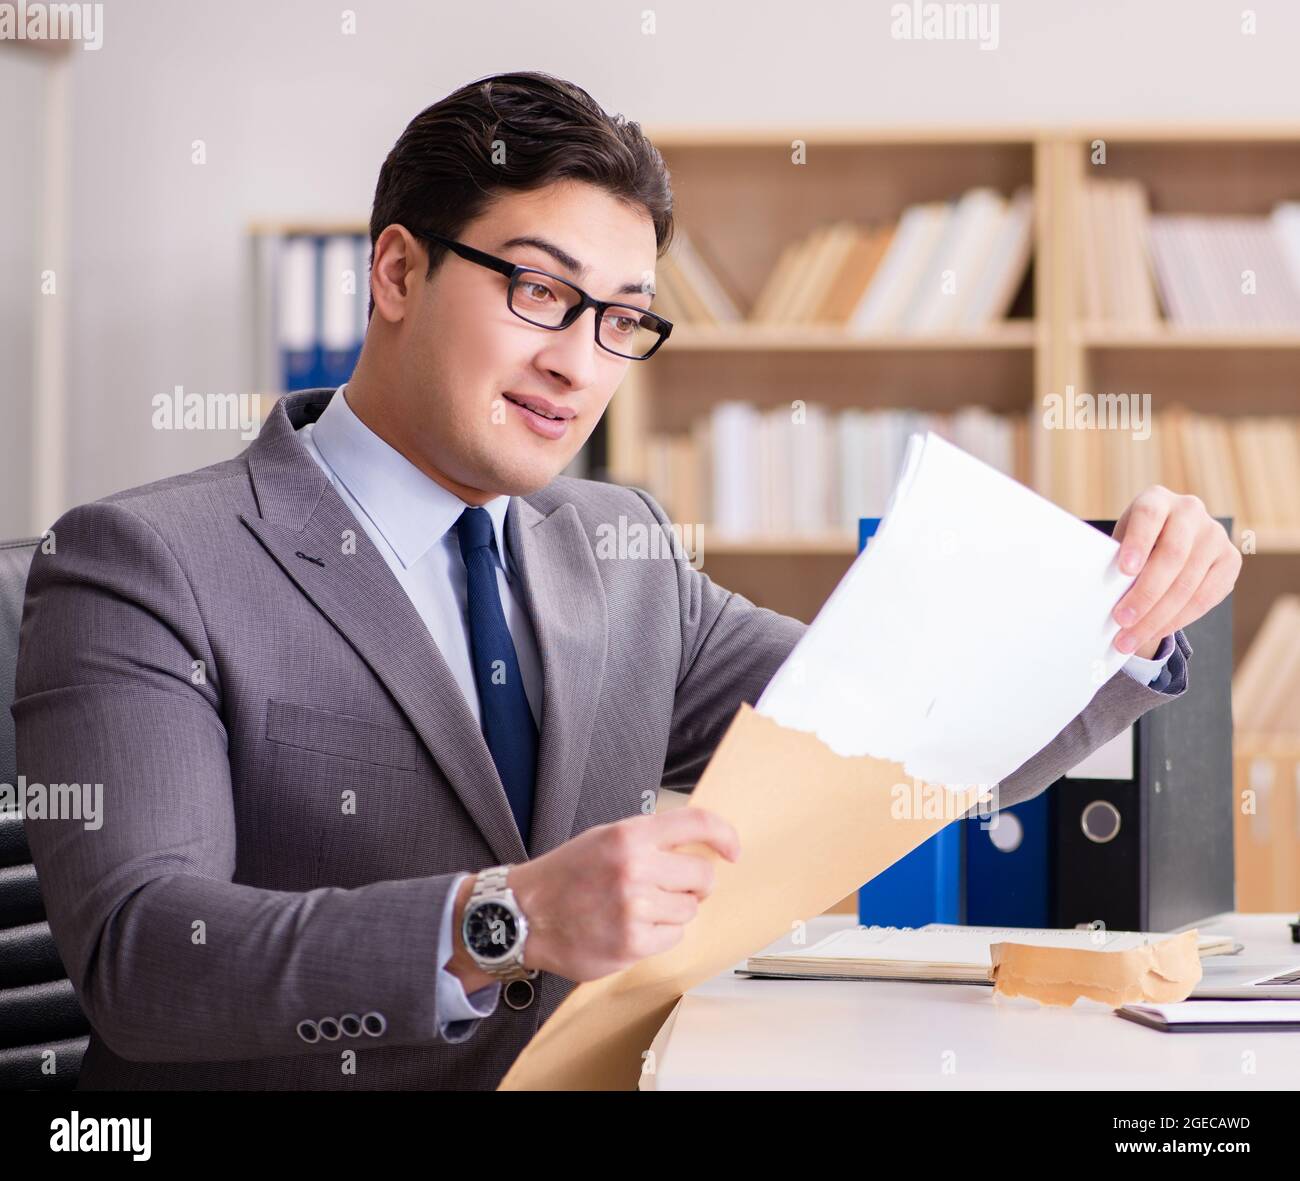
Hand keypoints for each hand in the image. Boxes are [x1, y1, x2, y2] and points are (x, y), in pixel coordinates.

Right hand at [503, 808, 739, 982]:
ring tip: (638, 907)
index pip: (696, 824)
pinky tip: (631, 926)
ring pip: (689, 910)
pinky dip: (658, 934)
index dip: (724, 835)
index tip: (732, 850)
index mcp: (630, 835)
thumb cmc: (564, 875)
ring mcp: (634, 908)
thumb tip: (696, 845)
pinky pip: (673, 937)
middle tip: (674, 888)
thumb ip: (648, 838)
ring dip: (672, 911)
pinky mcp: (632, 943)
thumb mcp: (603, 838)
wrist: (523, 914)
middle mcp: (635, 868)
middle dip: (695, 885)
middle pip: (703, 877)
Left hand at [1111, 486, 1240, 658]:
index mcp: (1157, 499)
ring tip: (1130, 638)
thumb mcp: (1120, 543)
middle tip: (1121, 620)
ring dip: (1158, 616)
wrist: (1167, 541)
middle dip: (1145, 594)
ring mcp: (1215, 535)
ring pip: (1188, 583)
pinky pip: (1206, 597)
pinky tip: (1157, 632)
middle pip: (1172, 555)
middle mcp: (1190, 511)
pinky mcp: (1230, 560)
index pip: (1148, 516)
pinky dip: (1179, 619)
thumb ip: (1115, 561)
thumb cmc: (1132, 546)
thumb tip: (1097, 598)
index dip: (1137, 543)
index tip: (1124, 571)